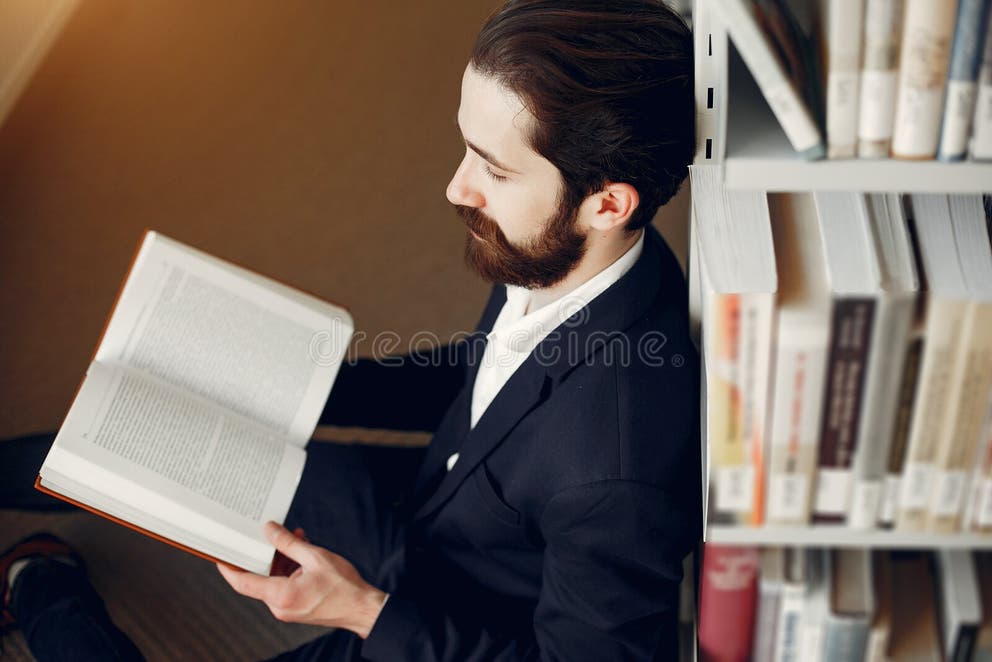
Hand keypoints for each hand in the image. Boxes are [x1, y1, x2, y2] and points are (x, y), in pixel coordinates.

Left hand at [217, 521, 386, 637]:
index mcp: (280, 595)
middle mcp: (279, 605)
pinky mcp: (295, 606)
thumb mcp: (315, 557)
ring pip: (273, 579)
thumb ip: (289, 543)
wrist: (362, 608)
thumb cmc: (343, 587)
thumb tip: (270, 531)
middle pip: (259, 577)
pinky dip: (289, 568)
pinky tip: (301, 551)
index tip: (220, 554)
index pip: (243, 581)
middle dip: (265, 553)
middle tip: (268, 533)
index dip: (228, 567)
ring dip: (281, 558)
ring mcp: (287, 608)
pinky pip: (284, 584)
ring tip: (295, 538)